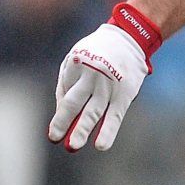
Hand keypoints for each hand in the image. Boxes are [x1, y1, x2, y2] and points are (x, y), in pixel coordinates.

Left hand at [48, 4, 160, 152]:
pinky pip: (115, 115)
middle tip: (56, 138)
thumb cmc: (97, 52)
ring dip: (83, 129)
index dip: (60, 114)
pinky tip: (101, 145)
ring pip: (94, 111)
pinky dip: (108, 130)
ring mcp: (109, 85)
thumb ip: (67, 81)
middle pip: (75, 102)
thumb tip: (60, 112)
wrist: (130, 38)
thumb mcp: (76, 57)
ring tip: (73, 146)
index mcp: (76, 65)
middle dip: (64, 121)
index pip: (64, 94)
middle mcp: (91, 76)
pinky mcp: (125, 93)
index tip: (54, 134)